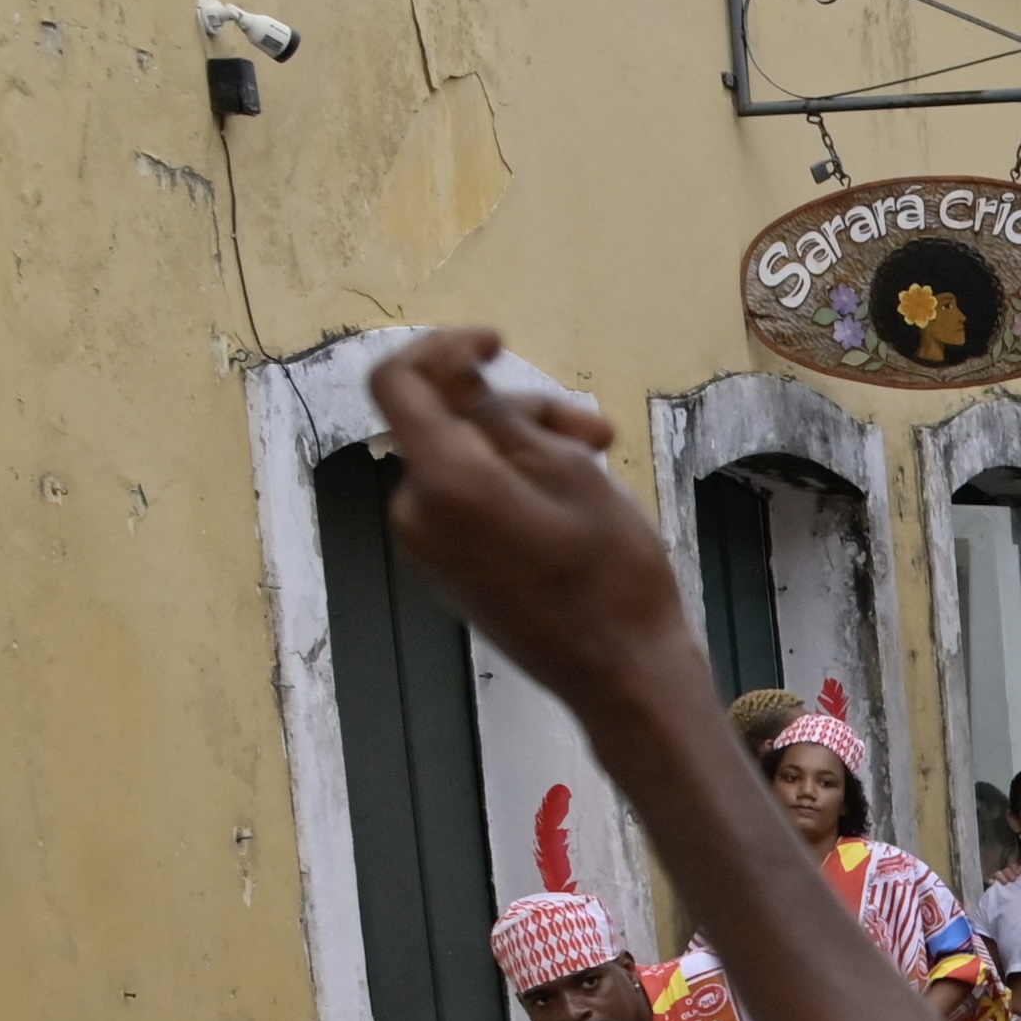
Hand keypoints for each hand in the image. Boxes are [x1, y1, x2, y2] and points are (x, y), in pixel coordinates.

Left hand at [369, 335, 697, 767]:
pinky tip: (575, 500)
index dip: (441, 348)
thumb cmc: (611, 574)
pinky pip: (469, 502)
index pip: (397, 382)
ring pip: (465, 462)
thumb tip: (452, 373)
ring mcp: (430, 547)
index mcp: (442, 481)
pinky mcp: (451, 570)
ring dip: (527, 449)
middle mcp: (417, 512)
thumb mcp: (568, 472)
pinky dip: (513, 485)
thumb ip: (498, 414)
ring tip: (598, 464)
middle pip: (446, 424)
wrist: (623, 675)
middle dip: (517, 412)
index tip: (496, 345)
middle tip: (592, 429)